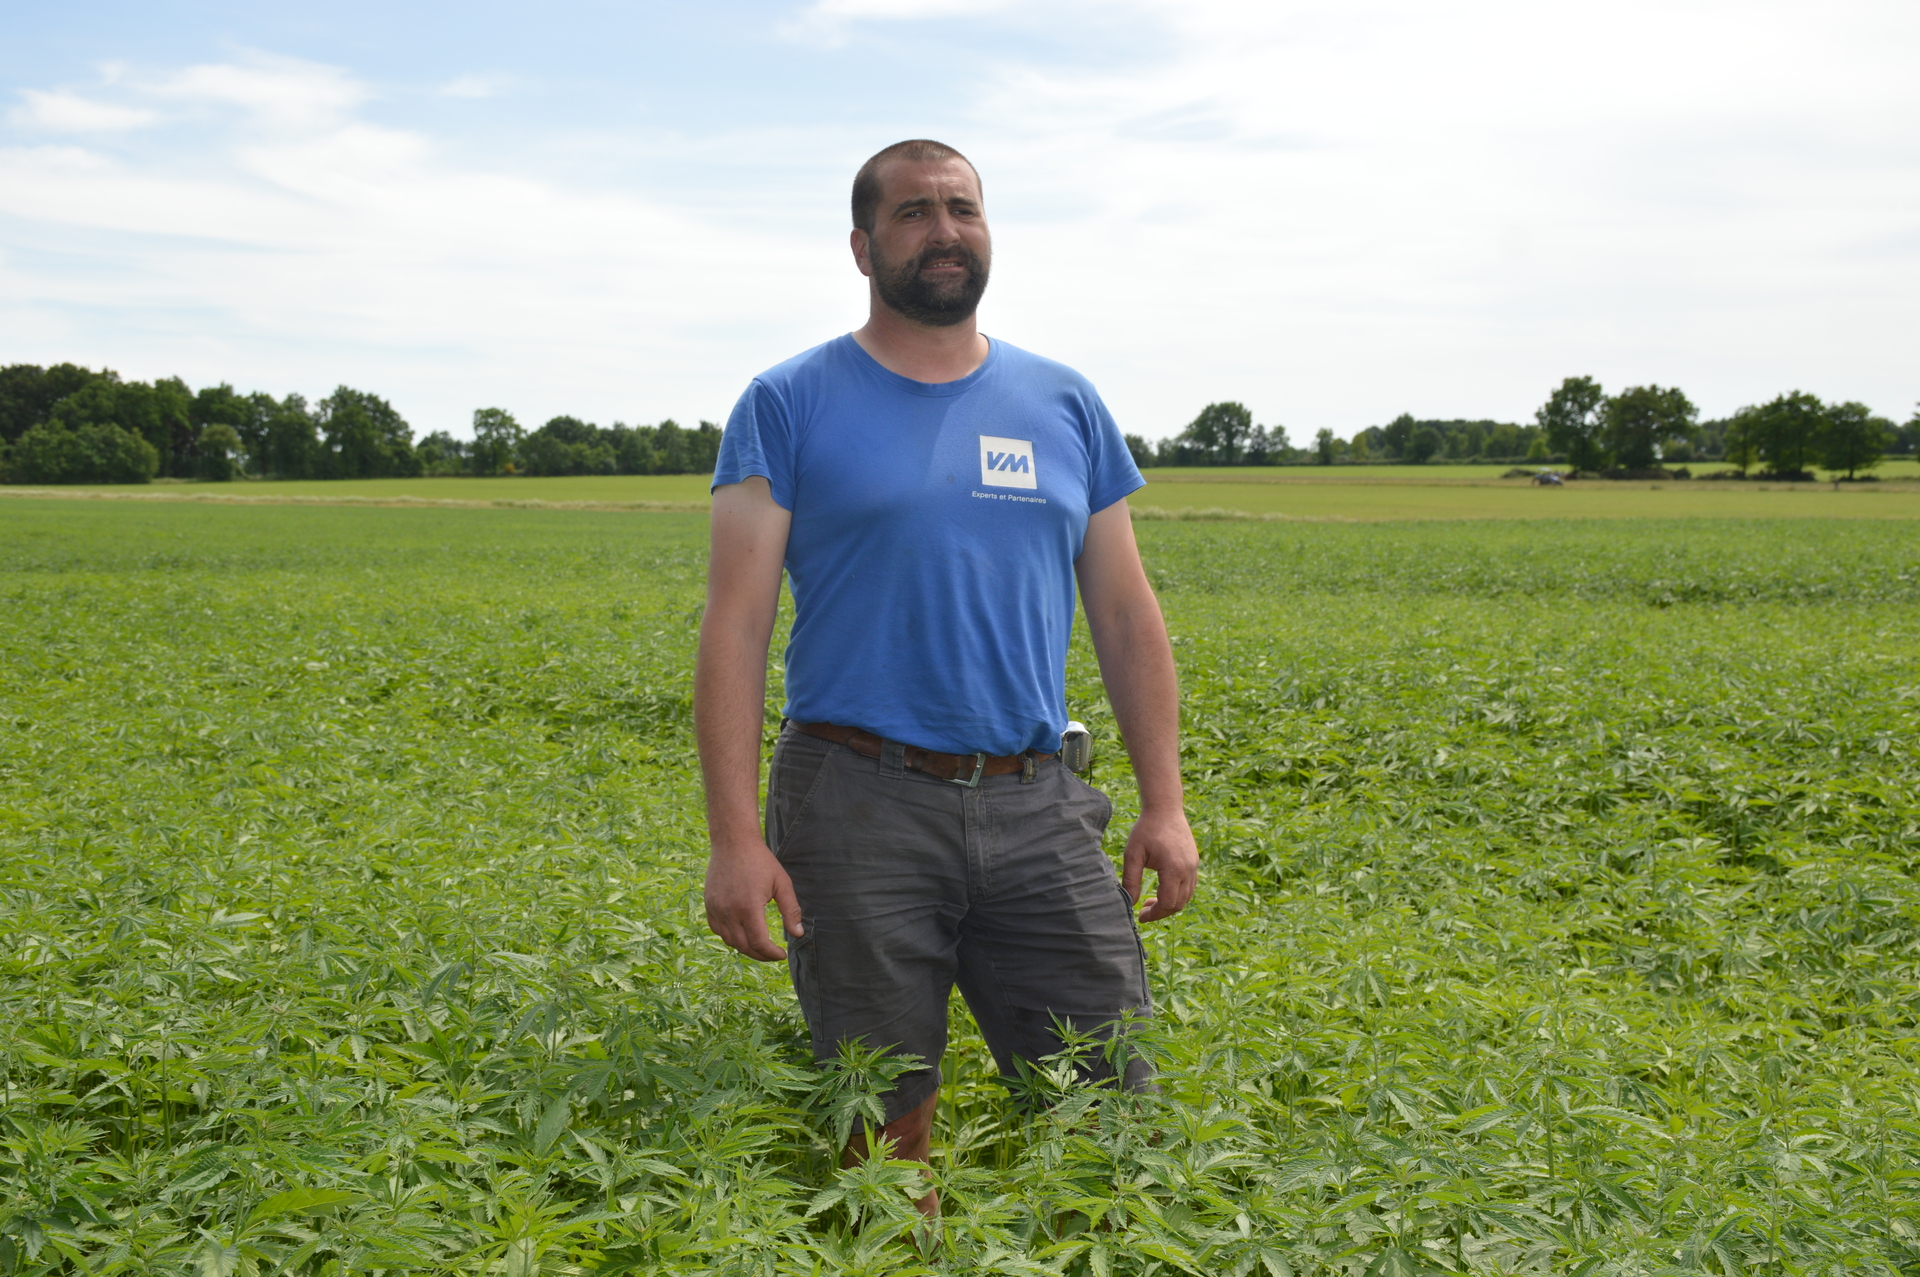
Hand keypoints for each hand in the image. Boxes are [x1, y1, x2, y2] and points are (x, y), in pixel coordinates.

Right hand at [704, 840, 802, 960]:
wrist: (733, 842)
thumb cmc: (761, 861)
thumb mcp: (782, 883)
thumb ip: (791, 910)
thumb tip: (798, 934)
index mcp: (748, 907)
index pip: (759, 943)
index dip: (771, 954)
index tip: (782, 954)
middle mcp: (729, 912)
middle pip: (744, 946)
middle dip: (760, 955)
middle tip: (773, 954)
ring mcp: (716, 909)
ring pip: (729, 941)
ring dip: (745, 947)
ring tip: (759, 945)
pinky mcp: (709, 904)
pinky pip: (717, 930)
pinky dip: (729, 936)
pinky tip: (741, 933)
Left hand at [1120, 807, 1197, 922]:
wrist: (1165, 809)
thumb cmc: (1146, 829)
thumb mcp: (1133, 854)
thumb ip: (1130, 880)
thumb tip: (1130, 903)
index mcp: (1174, 869)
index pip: (1168, 903)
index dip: (1154, 914)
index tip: (1140, 916)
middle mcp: (1188, 869)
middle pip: (1178, 904)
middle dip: (1161, 912)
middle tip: (1143, 910)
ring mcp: (1194, 866)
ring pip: (1186, 897)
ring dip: (1169, 904)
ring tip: (1150, 901)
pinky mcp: (1194, 863)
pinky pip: (1189, 887)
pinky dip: (1177, 894)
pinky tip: (1161, 890)